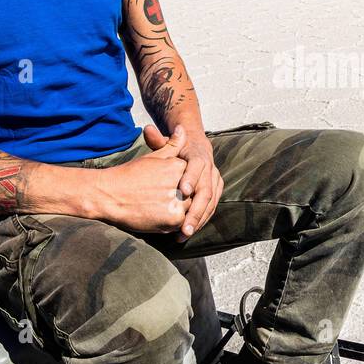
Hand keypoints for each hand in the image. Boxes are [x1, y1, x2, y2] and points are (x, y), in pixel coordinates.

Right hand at [95, 126, 191, 232]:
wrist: (108, 195)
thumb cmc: (130, 175)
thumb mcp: (153, 157)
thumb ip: (172, 145)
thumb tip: (182, 128)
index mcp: (178, 166)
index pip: (192, 176)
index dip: (181, 183)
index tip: (165, 187)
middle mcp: (181, 183)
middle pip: (192, 193)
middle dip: (182, 198)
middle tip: (162, 200)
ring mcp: (178, 202)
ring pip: (189, 209)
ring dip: (180, 211)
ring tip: (161, 209)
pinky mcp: (172, 220)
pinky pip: (182, 223)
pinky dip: (174, 222)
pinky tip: (160, 217)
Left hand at [144, 123, 223, 240]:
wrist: (197, 149)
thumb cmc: (177, 150)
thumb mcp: (167, 144)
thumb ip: (158, 141)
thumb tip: (147, 129)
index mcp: (198, 156)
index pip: (197, 167)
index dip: (191, 178)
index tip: (183, 191)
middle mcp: (210, 169)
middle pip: (206, 192)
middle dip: (196, 211)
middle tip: (185, 227)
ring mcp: (215, 182)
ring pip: (211, 203)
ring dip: (199, 220)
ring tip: (185, 234)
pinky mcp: (216, 192)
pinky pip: (210, 208)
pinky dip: (201, 220)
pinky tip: (188, 231)